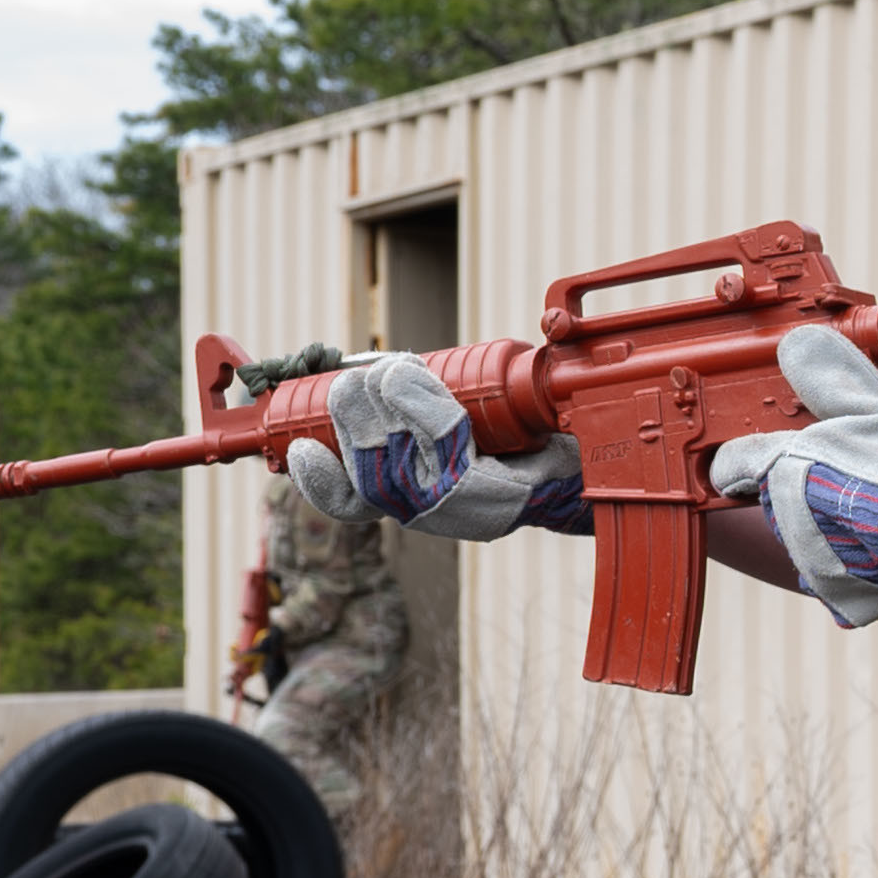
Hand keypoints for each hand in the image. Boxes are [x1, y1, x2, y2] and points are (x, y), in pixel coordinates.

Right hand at [287, 348, 581, 538]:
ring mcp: (453, 508)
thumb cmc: (509, 438)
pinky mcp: (484, 495)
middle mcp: (422, 509)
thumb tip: (364, 368)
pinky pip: (440, 443)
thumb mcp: (445, 421)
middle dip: (350, 416)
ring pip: (393, 455)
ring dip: (386, 404)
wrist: (577, 457)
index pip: (343, 500)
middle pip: (360, 469)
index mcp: (402, 495)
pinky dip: (424, 407)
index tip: (300, 450)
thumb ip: (404, 405)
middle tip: (356, 381)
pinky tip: (417, 380)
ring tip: (392, 372)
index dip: (316, 480)